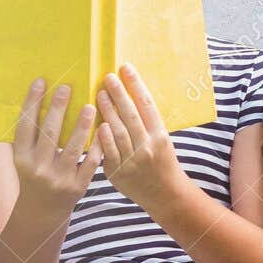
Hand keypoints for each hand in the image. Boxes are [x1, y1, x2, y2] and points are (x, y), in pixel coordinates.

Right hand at [11, 79, 101, 216]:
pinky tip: (105, 128)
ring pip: (72, 147)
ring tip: (90, 105)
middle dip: (58, 109)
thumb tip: (37, 98)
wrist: (41, 211)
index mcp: (21, 158)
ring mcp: (58, 178)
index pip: (25, 126)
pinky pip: (90, 162)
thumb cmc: (34, 175)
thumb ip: (30, 135)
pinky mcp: (77, 186)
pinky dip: (98, 145)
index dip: (32, 103)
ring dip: (82, 125)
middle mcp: (37, 168)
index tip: (41, 81)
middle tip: (67, 86)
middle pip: (49, 134)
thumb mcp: (24, 158)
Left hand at [94, 65, 191, 213]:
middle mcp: (147, 145)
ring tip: (99, 94)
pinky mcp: (118, 172)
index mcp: (160, 135)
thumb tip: (130, 98)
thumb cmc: (163, 162)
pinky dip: (104, 137)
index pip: (147, 104)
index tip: (127, 69)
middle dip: (119, 94)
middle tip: (108, 77)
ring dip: (108, 110)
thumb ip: (147, 123)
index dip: (136, 85)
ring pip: (119, 130)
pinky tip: (97, 123)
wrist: (164, 194)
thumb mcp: (162, 140)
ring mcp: (132, 159)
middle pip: (131, 114)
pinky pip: (109, 151)